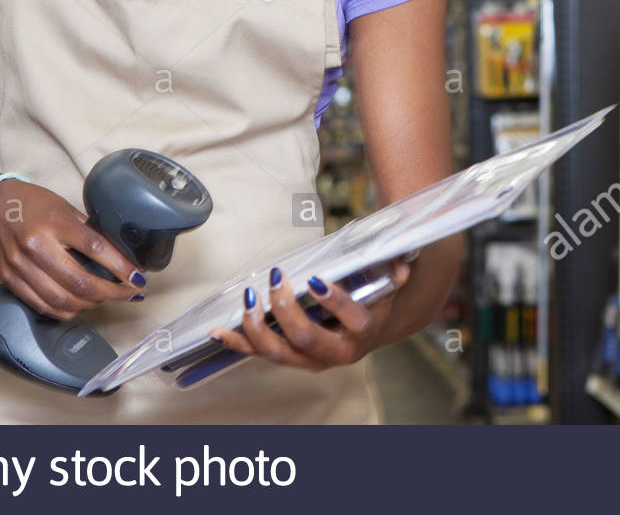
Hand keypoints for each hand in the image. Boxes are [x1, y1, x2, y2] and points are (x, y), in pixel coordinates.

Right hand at [0, 177, 147, 319]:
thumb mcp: (64, 207)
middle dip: (112, 293)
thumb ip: (87, 230)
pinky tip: (81, 305)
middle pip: (81, 283)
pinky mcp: (10, 281)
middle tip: (130, 293)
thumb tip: (118, 253)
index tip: (138, 277)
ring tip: (108, 298)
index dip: (122, 267)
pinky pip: (43, 306)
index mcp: (54, 223)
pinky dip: (67, 311)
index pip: (96, 249)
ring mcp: (20, 267)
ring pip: (63, 301)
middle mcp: (36, 247)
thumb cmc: (31, 203)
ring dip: (92, 305)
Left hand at [209, 260, 411, 371]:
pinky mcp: (292, 358)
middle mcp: (337, 353)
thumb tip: (401, 259)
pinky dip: (238, 342)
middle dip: (285, 308)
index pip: (352, 319)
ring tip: (249, 298)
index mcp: (363, 331)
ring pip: (278, 352)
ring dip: (258, 326)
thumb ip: (394, 269)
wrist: (374, 327)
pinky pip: (260, 354)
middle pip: (305, 337)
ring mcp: (311, 360)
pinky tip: (218, 331)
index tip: (315, 280)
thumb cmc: (377, 297)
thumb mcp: (389, 281)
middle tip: (277, 279)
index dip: (333, 301)